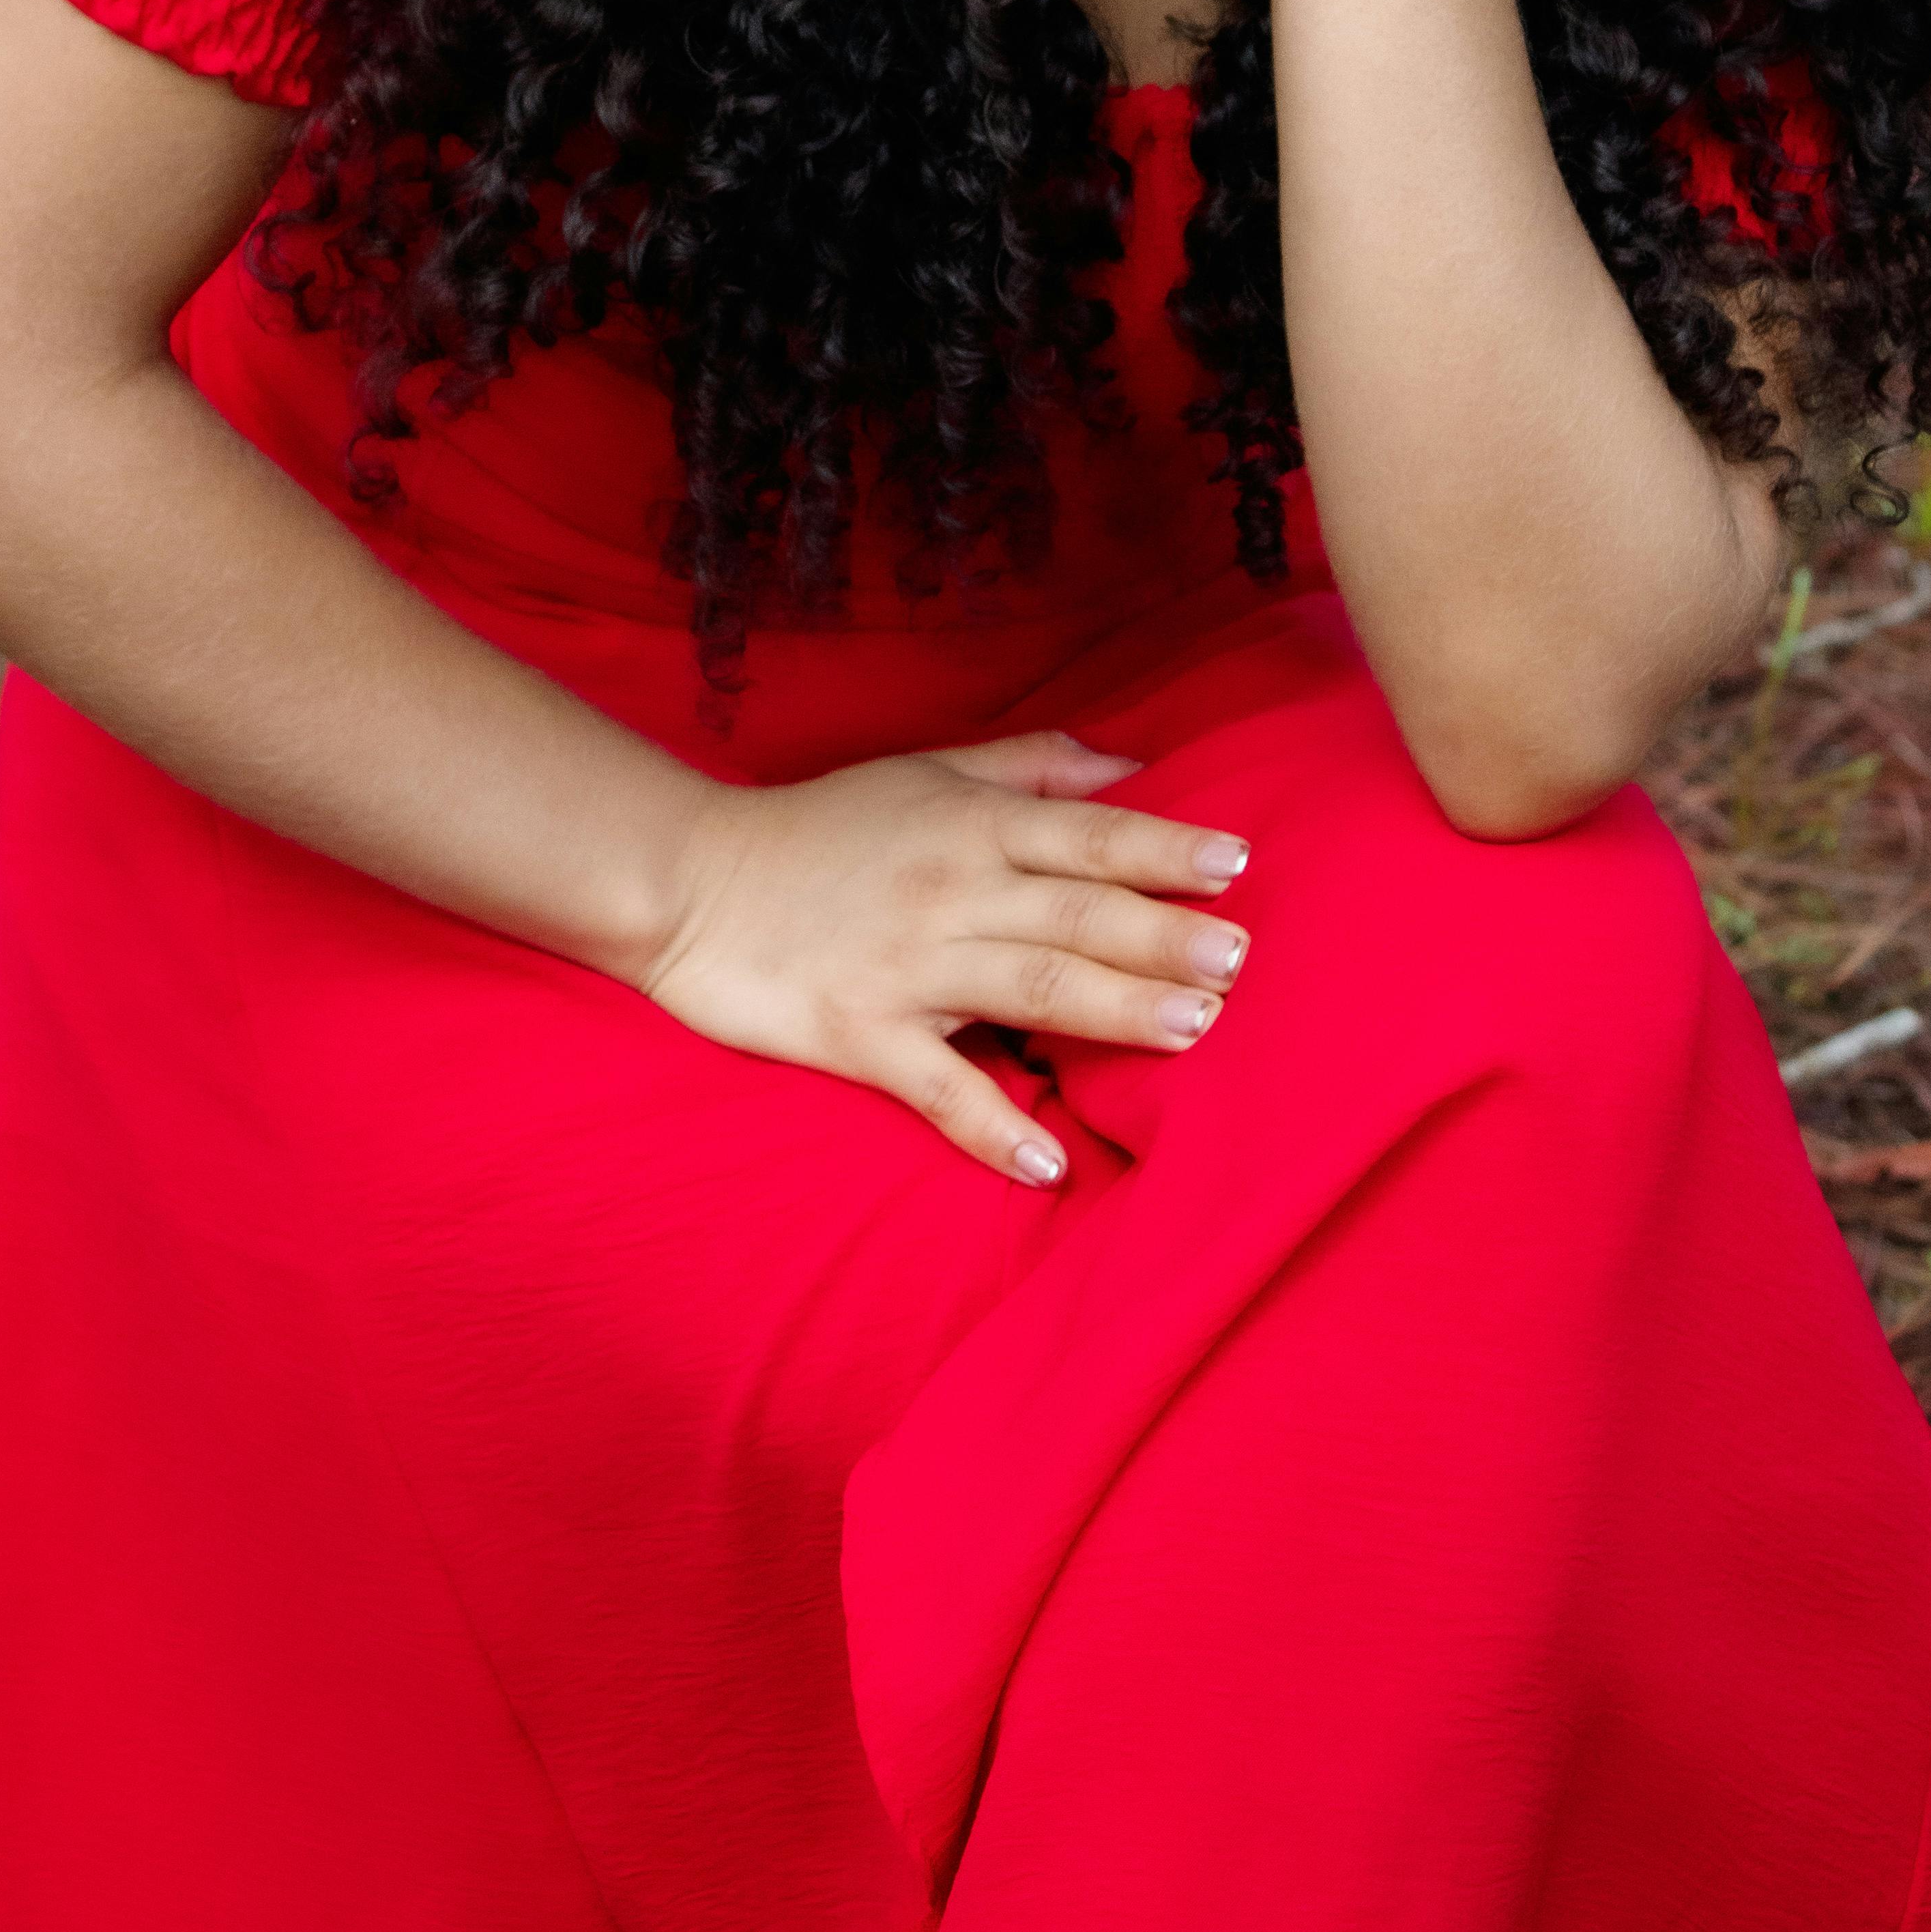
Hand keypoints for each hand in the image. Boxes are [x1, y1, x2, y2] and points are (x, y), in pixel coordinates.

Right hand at [636, 730, 1253, 1183]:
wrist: (690, 881)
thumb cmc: (822, 825)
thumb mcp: (927, 773)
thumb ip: (1033, 769)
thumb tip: (1132, 768)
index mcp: (970, 826)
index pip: (1085, 835)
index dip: (1161, 848)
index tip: (1236, 864)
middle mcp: (950, 892)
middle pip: (1072, 913)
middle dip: (1159, 934)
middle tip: (1240, 960)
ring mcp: (906, 967)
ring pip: (1027, 989)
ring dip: (1112, 1010)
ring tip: (1192, 1030)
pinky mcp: (859, 1034)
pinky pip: (937, 1088)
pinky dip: (991, 1127)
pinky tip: (1049, 1163)